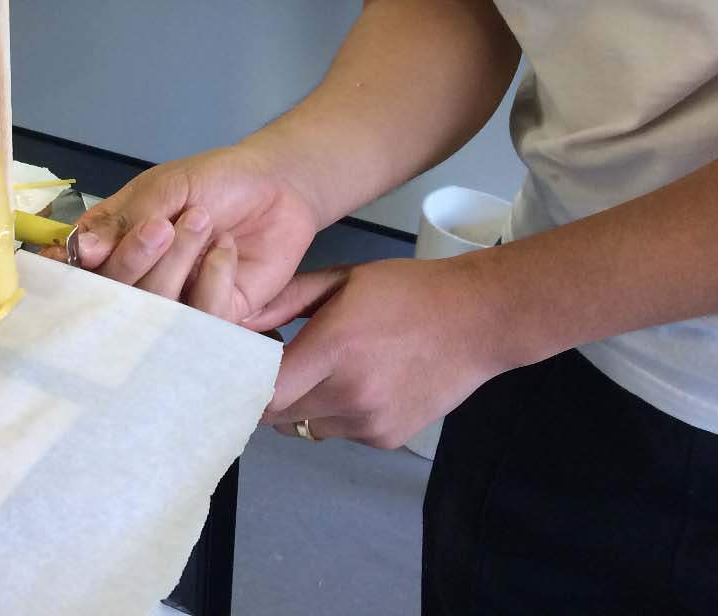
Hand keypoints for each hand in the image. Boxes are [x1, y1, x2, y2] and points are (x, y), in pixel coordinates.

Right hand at [51, 145, 323, 320]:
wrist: (279, 186)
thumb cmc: (216, 181)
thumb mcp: (166, 188)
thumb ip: (123, 220)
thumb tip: (79, 253)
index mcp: (117, 245)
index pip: (80, 273)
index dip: (75, 273)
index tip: (86, 256)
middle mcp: (142, 281)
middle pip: (115, 298)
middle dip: (134, 262)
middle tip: (162, 226)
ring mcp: (178, 303)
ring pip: (156, 312)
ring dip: (176, 264)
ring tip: (201, 222)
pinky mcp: (217, 318)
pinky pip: (202, 320)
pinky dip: (213, 278)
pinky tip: (227, 248)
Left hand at [250, 258, 506, 448]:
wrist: (477, 320)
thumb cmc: (409, 291)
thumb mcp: (343, 280)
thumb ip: (286, 300)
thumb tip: (240, 318)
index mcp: (335, 348)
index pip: (266, 392)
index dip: (244, 384)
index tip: (240, 367)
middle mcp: (350, 393)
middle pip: (278, 417)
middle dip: (266, 396)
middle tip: (274, 369)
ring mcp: (370, 422)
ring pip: (307, 427)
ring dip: (303, 406)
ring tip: (325, 372)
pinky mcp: (386, 438)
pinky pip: (340, 433)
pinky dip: (337, 415)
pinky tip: (360, 383)